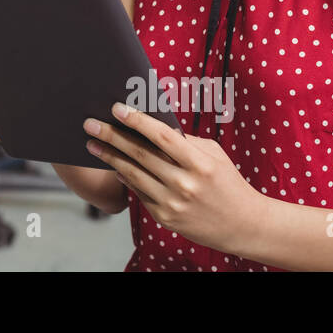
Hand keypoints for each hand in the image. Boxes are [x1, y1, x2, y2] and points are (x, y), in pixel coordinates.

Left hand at [84, 103, 264, 254]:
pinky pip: (138, 192)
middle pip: (140, 154)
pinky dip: (124, 177)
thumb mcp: (213, 155)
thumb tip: (154, 124)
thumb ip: (185, 141)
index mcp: (200, 164)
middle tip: (90, 124)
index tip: (117, 108)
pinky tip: (114, 165)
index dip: (137, 121)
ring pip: (133, 174)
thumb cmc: (227, 182)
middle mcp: (184, 184)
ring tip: (92, 144)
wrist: (242, 225)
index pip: (162, 136)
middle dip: (111, 136)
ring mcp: (173, 203)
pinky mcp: (165, 218)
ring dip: (109, 157)